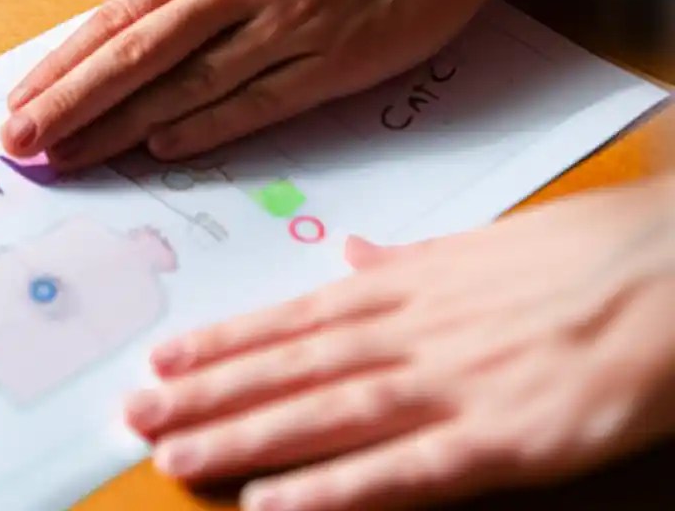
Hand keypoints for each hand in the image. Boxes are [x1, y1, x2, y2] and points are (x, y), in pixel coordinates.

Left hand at [1, 0, 529, 167]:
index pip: (116, 19)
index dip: (61, 66)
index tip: (18, 105)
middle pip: (133, 55)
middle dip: (67, 104)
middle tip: (19, 146)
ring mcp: (283, 25)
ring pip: (183, 85)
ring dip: (118, 128)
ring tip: (69, 159)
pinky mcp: (330, 62)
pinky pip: (254, 102)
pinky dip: (202, 127)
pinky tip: (156, 147)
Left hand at [123, 177, 674, 510]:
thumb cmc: (592, 253)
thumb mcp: (487, 244)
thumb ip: (410, 262)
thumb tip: (353, 259)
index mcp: (412, 285)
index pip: (295, 318)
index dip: (224, 341)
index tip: (164, 357)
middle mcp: (414, 333)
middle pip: (292, 368)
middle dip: (209, 393)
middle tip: (138, 413)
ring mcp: (454, 386)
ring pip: (325, 415)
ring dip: (245, 436)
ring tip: (175, 453)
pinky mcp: (504, 442)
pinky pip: (404, 473)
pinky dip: (335, 489)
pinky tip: (275, 505)